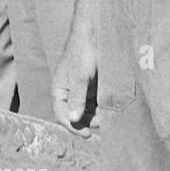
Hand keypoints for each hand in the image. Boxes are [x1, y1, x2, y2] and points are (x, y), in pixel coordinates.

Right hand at [51, 17, 98, 135]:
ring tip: (109, 115)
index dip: (73, 127)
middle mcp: (68, 93)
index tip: (88, 134)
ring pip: (86, 110)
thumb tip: (73, 120)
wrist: (95, 35)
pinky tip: (110, 108)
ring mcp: (81, 90)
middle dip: (88, 121)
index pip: (61, 115)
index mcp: (59, 91)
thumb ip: (77, 100)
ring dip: (96, 115)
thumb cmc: (83, 54)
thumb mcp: (80, 78)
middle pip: (75, 115)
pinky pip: (95, 103)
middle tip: (104, 122)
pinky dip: (101, 108)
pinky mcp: (92, 87)